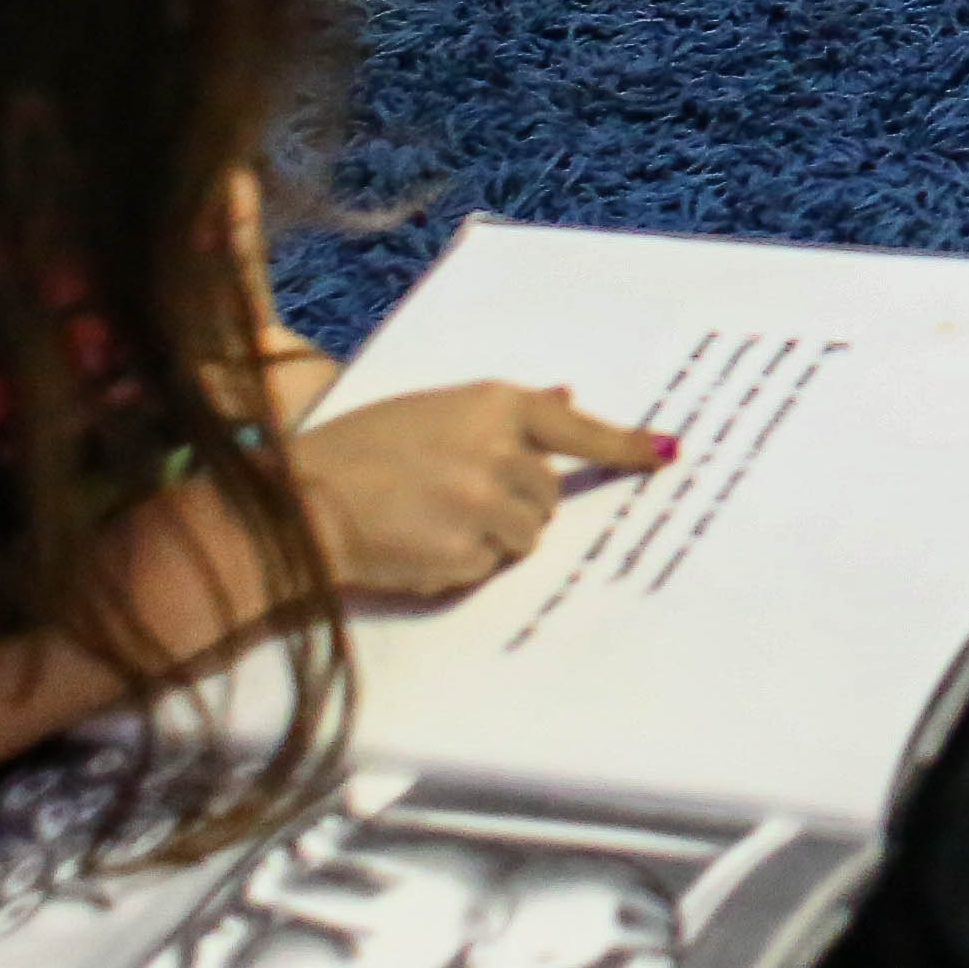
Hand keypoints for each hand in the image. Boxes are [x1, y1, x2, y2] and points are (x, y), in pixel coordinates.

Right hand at [284, 380, 667, 599]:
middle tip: (451, 498)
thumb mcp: (431, 412)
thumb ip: (498, 415)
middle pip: (546, 496)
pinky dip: (459, 566)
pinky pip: (486, 569)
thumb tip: (566, 398)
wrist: (302, 501)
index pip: (575, 427)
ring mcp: (487, 505)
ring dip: (490, 538)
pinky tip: (416, 546)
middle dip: (512, 504)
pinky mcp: (469, 555)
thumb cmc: (358, 450)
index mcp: (493, 405)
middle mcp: (501, 452)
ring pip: (524, 537)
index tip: (666, 455)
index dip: (622, 443)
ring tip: (429, 521)